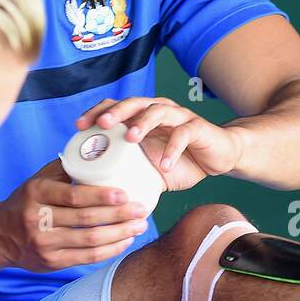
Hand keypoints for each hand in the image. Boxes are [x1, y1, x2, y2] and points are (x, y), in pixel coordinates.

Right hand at [0, 159, 150, 272]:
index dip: (101, 196)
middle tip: (142, 209)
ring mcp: (44, 243)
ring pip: (90, 241)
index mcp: (37, 193)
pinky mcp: (50, 262)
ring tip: (140, 226)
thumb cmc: (28, 200)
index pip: (74, 196)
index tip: (125, 193)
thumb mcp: (38, 180)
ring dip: (120, 234)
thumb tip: (100, 148)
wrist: (0, 235)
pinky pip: (87, 258)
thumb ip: (66, 168)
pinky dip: (110, 250)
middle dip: (119, 215)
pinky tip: (125, 241)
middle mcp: (38, 219)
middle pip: (86, 219)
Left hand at [75, 97, 243, 191]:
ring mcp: (179, 117)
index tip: (79, 126)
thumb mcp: (150, 169)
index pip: (115, 107)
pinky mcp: (199, 128)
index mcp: (142, 117)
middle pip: (133, 103)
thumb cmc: (182, 161)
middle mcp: (159, 111)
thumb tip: (98, 197)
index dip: (96, 112)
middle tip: (103, 125)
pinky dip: (173, 149)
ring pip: (158, 111)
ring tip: (130, 138)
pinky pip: (184, 133)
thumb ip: (130, 174)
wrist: (221, 157)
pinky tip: (164, 165)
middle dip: (116, 112)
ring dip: (142, 123)